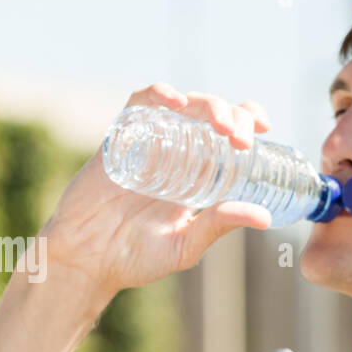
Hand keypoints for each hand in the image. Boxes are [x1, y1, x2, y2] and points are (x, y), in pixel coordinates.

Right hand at [33, 82, 274, 305]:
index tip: (265, 127)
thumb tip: (265, 217)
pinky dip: (160, 93)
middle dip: (234, 116)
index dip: (248, 120)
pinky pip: (140, 102)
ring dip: (208, 105)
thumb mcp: (186, 245)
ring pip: (184, 104)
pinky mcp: (120, 137)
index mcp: (198, 174)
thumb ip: (219, 225)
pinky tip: (177, 101)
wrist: (86, 259)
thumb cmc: (136, 257)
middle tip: (244, 139)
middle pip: (212, 114)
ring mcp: (148, 141)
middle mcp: (177, 152)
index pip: (229, 133)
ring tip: (223, 125)